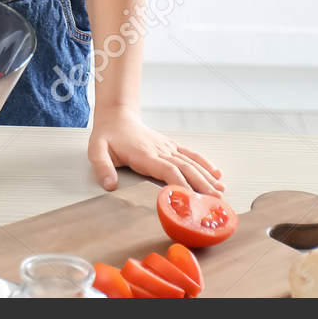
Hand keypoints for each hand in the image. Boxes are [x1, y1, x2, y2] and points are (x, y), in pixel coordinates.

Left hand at [87, 106, 224, 193]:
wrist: (116, 116)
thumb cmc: (107, 135)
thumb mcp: (96, 150)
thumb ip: (102, 167)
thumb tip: (110, 185)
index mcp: (144, 155)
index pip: (167, 171)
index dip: (181, 185)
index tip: (193, 199)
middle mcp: (160, 150)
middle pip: (185, 169)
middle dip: (201, 186)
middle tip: (215, 202)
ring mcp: (167, 147)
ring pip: (191, 163)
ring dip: (206, 178)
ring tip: (221, 192)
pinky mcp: (170, 145)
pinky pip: (190, 154)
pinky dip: (205, 164)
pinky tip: (217, 174)